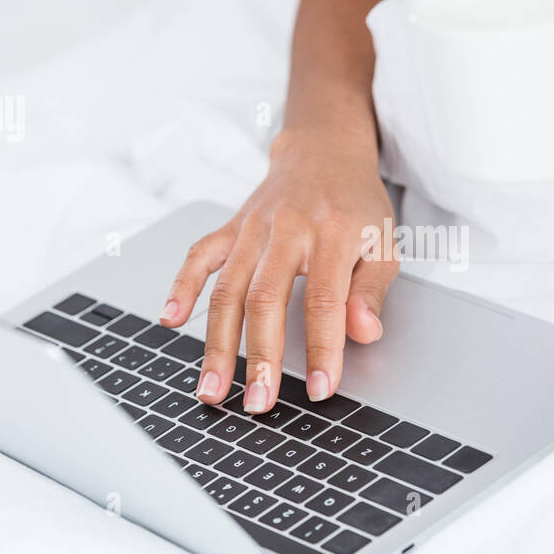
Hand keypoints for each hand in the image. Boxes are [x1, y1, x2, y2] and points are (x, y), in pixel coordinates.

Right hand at [160, 128, 397, 412]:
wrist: (324, 151)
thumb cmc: (357, 204)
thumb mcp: (385, 243)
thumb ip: (373, 290)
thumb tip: (363, 332)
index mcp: (333, 234)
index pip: (325, 300)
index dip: (321, 348)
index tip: (319, 389)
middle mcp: (288, 229)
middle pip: (265, 299)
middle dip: (259, 356)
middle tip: (258, 402)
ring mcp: (253, 227)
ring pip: (227, 288)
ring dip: (216, 343)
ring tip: (212, 389)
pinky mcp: (231, 226)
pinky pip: (199, 257)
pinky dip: (180, 287)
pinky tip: (168, 321)